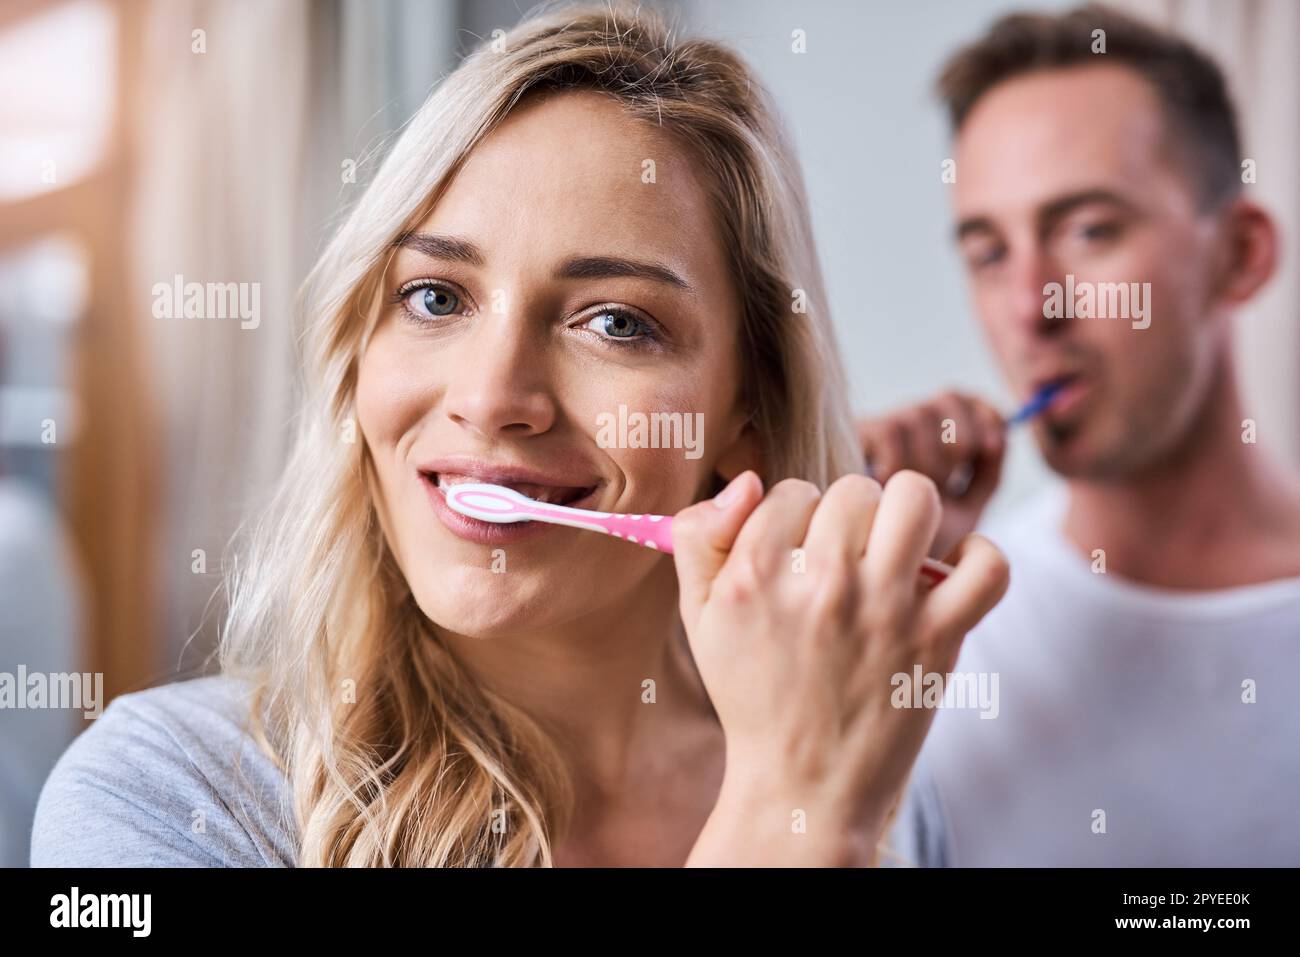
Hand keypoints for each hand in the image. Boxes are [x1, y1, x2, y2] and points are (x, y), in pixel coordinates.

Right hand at [673, 470, 1008, 865]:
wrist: (802, 785)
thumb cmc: (752, 694)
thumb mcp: (700, 617)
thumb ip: (700, 538)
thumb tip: (747, 481)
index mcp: (756, 576)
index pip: (790, 491)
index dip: (795, 518)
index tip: (797, 557)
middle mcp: (822, 585)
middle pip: (853, 490)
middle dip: (848, 517)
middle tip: (843, 562)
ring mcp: (886, 611)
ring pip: (915, 499)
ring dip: (907, 513)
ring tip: (895, 547)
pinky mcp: (938, 639)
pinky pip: (986, 565)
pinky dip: (979, 555)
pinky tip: (952, 567)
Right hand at [856, 391, 1005, 557]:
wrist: (885, 572)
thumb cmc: (921, 548)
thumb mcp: (964, 512)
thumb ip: (986, 475)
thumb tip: (1001, 439)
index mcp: (934, 440)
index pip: (962, 399)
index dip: (983, 414)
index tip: (992, 448)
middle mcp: (907, 430)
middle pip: (947, 399)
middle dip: (962, 441)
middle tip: (949, 483)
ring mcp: (877, 432)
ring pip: (919, 416)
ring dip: (930, 460)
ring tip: (917, 496)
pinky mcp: (852, 439)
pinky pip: (890, 432)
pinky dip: (899, 463)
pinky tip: (888, 489)